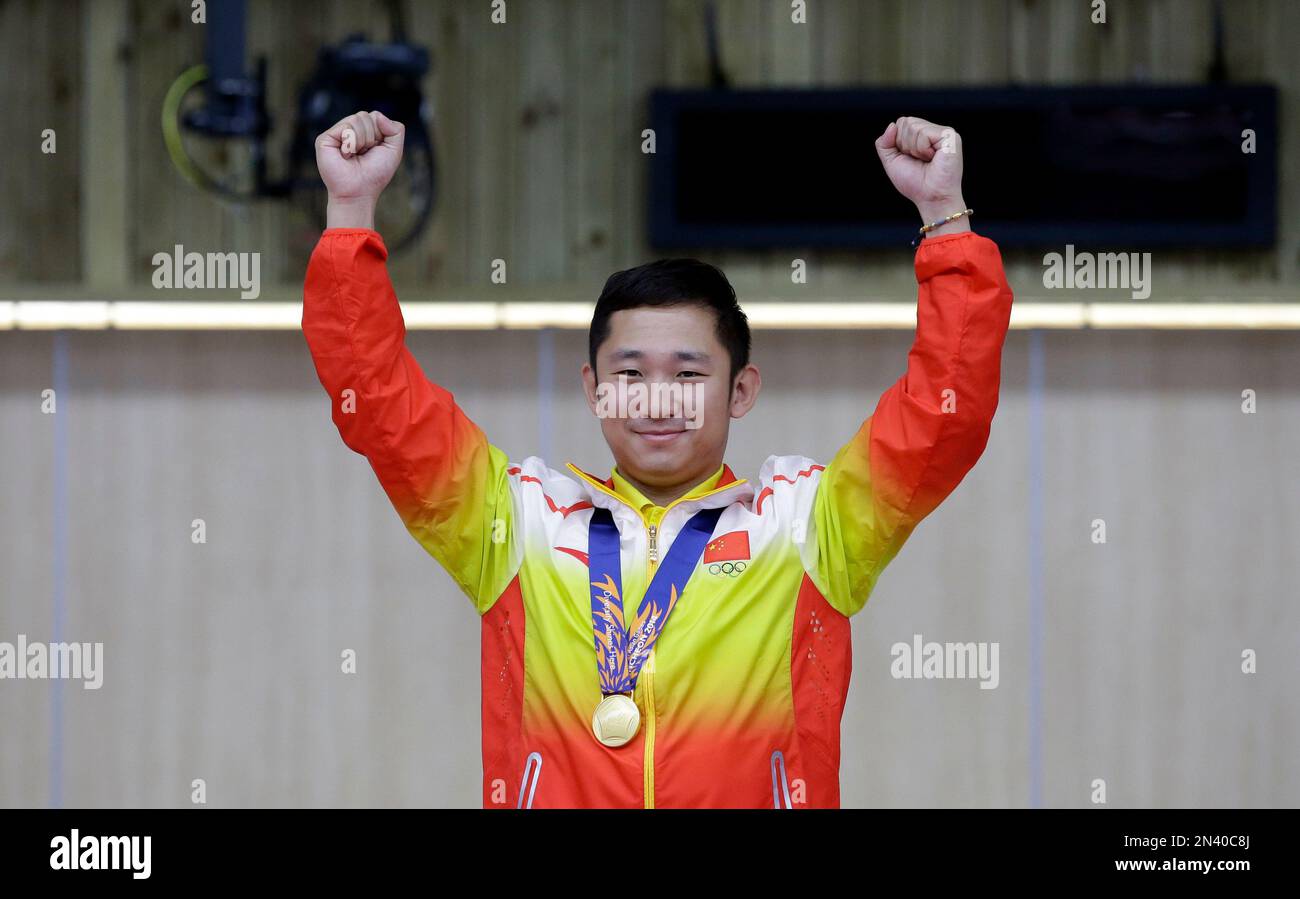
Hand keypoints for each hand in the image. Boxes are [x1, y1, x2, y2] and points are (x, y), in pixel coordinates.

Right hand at [315, 110, 404, 228]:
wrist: (359, 192)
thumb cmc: (375, 174)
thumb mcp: (394, 151)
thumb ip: (396, 130)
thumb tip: (377, 115)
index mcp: (364, 132)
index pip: (375, 117)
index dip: (380, 134)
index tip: (375, 150)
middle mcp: (349, 131)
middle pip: (366, 116)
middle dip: (371, 137)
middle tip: (363, 154)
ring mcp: (336, 134)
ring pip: (356, 119)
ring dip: (362, 141)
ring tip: (354, 156)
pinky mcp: (325, 139)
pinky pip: (346, 127)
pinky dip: (351, 144)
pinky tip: (346, 156)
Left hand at [874, 116, 968, 234]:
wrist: (931, 198)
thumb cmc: (915, 183)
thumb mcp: (891, 162)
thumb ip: (884, 143)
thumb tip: (892, 125)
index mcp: (922, 135)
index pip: (901, 122)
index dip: (898, 142)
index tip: (909, 158)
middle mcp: (933, 131)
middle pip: (906, 121)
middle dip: (904, 145)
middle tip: (918, 160)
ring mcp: (943, 132)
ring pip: (913, 127)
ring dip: (914, 149)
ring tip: (926, 160)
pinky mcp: (950, 136)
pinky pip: (924, 134)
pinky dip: (922, 149)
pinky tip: (932, 158)